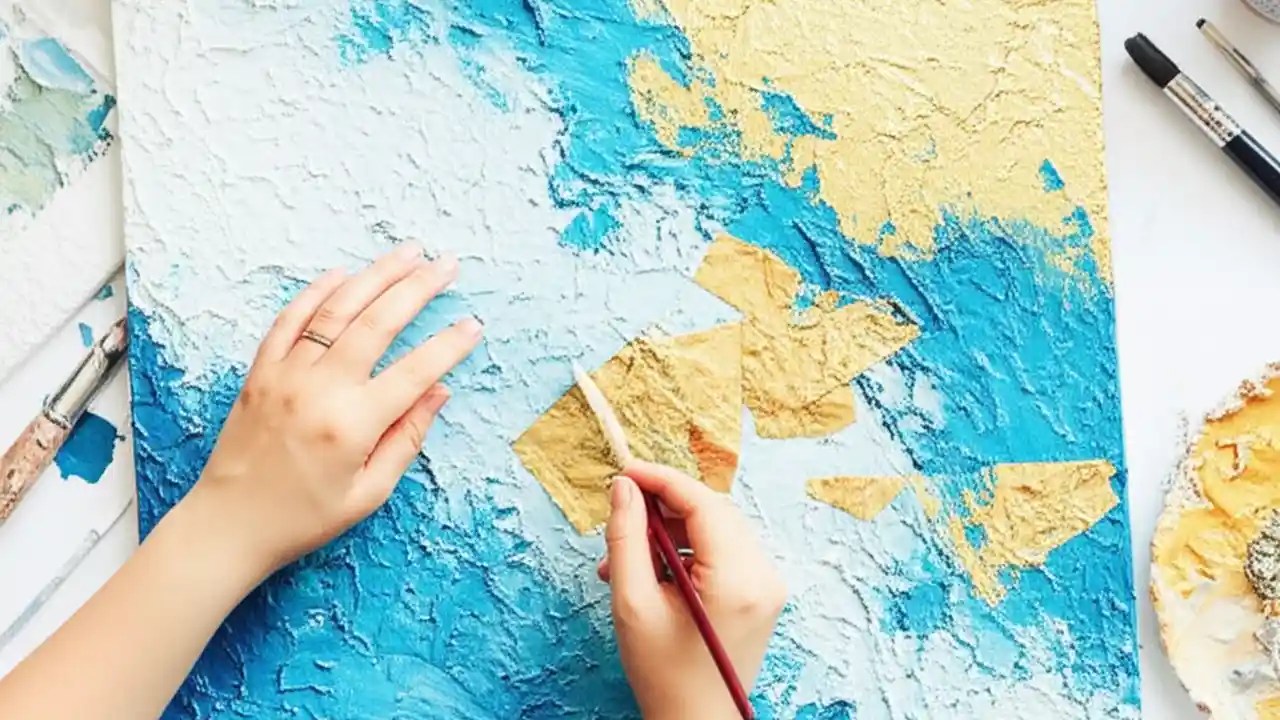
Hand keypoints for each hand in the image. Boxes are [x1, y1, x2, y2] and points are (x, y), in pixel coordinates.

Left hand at [184, 244, 481, 575]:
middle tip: (448, 265)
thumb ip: (406, 438)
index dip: (449, 344)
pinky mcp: (260, 372)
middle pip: (378, 323)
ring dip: (376, 275)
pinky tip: (344, 275)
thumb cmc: (304, 518)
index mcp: (353, 425)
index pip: (415, 371)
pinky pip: (290, 320)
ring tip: (408, 252)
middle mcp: (319, 391)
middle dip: (418, 288)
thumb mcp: (369, 493)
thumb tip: (438, 391)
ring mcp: (285, 375)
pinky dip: (317, 292)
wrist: (229, 525)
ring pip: (336, 310)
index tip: (474, 324)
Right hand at [598, 460, 786, 719]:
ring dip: (672, 531)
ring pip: (718, 529)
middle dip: (664, 506)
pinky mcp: (762, 594)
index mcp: (736, 579)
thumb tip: (624, 488)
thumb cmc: (663, 674)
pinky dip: (689, 550)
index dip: (661, 481)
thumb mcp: (633, 602)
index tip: (625, 471)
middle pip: (713, 512)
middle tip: (622, 513)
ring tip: (626, 559)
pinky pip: (726, 551)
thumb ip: (627, 538)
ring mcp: (768, 585)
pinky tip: (652, 570)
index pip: (701, 504)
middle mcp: (763, 576)